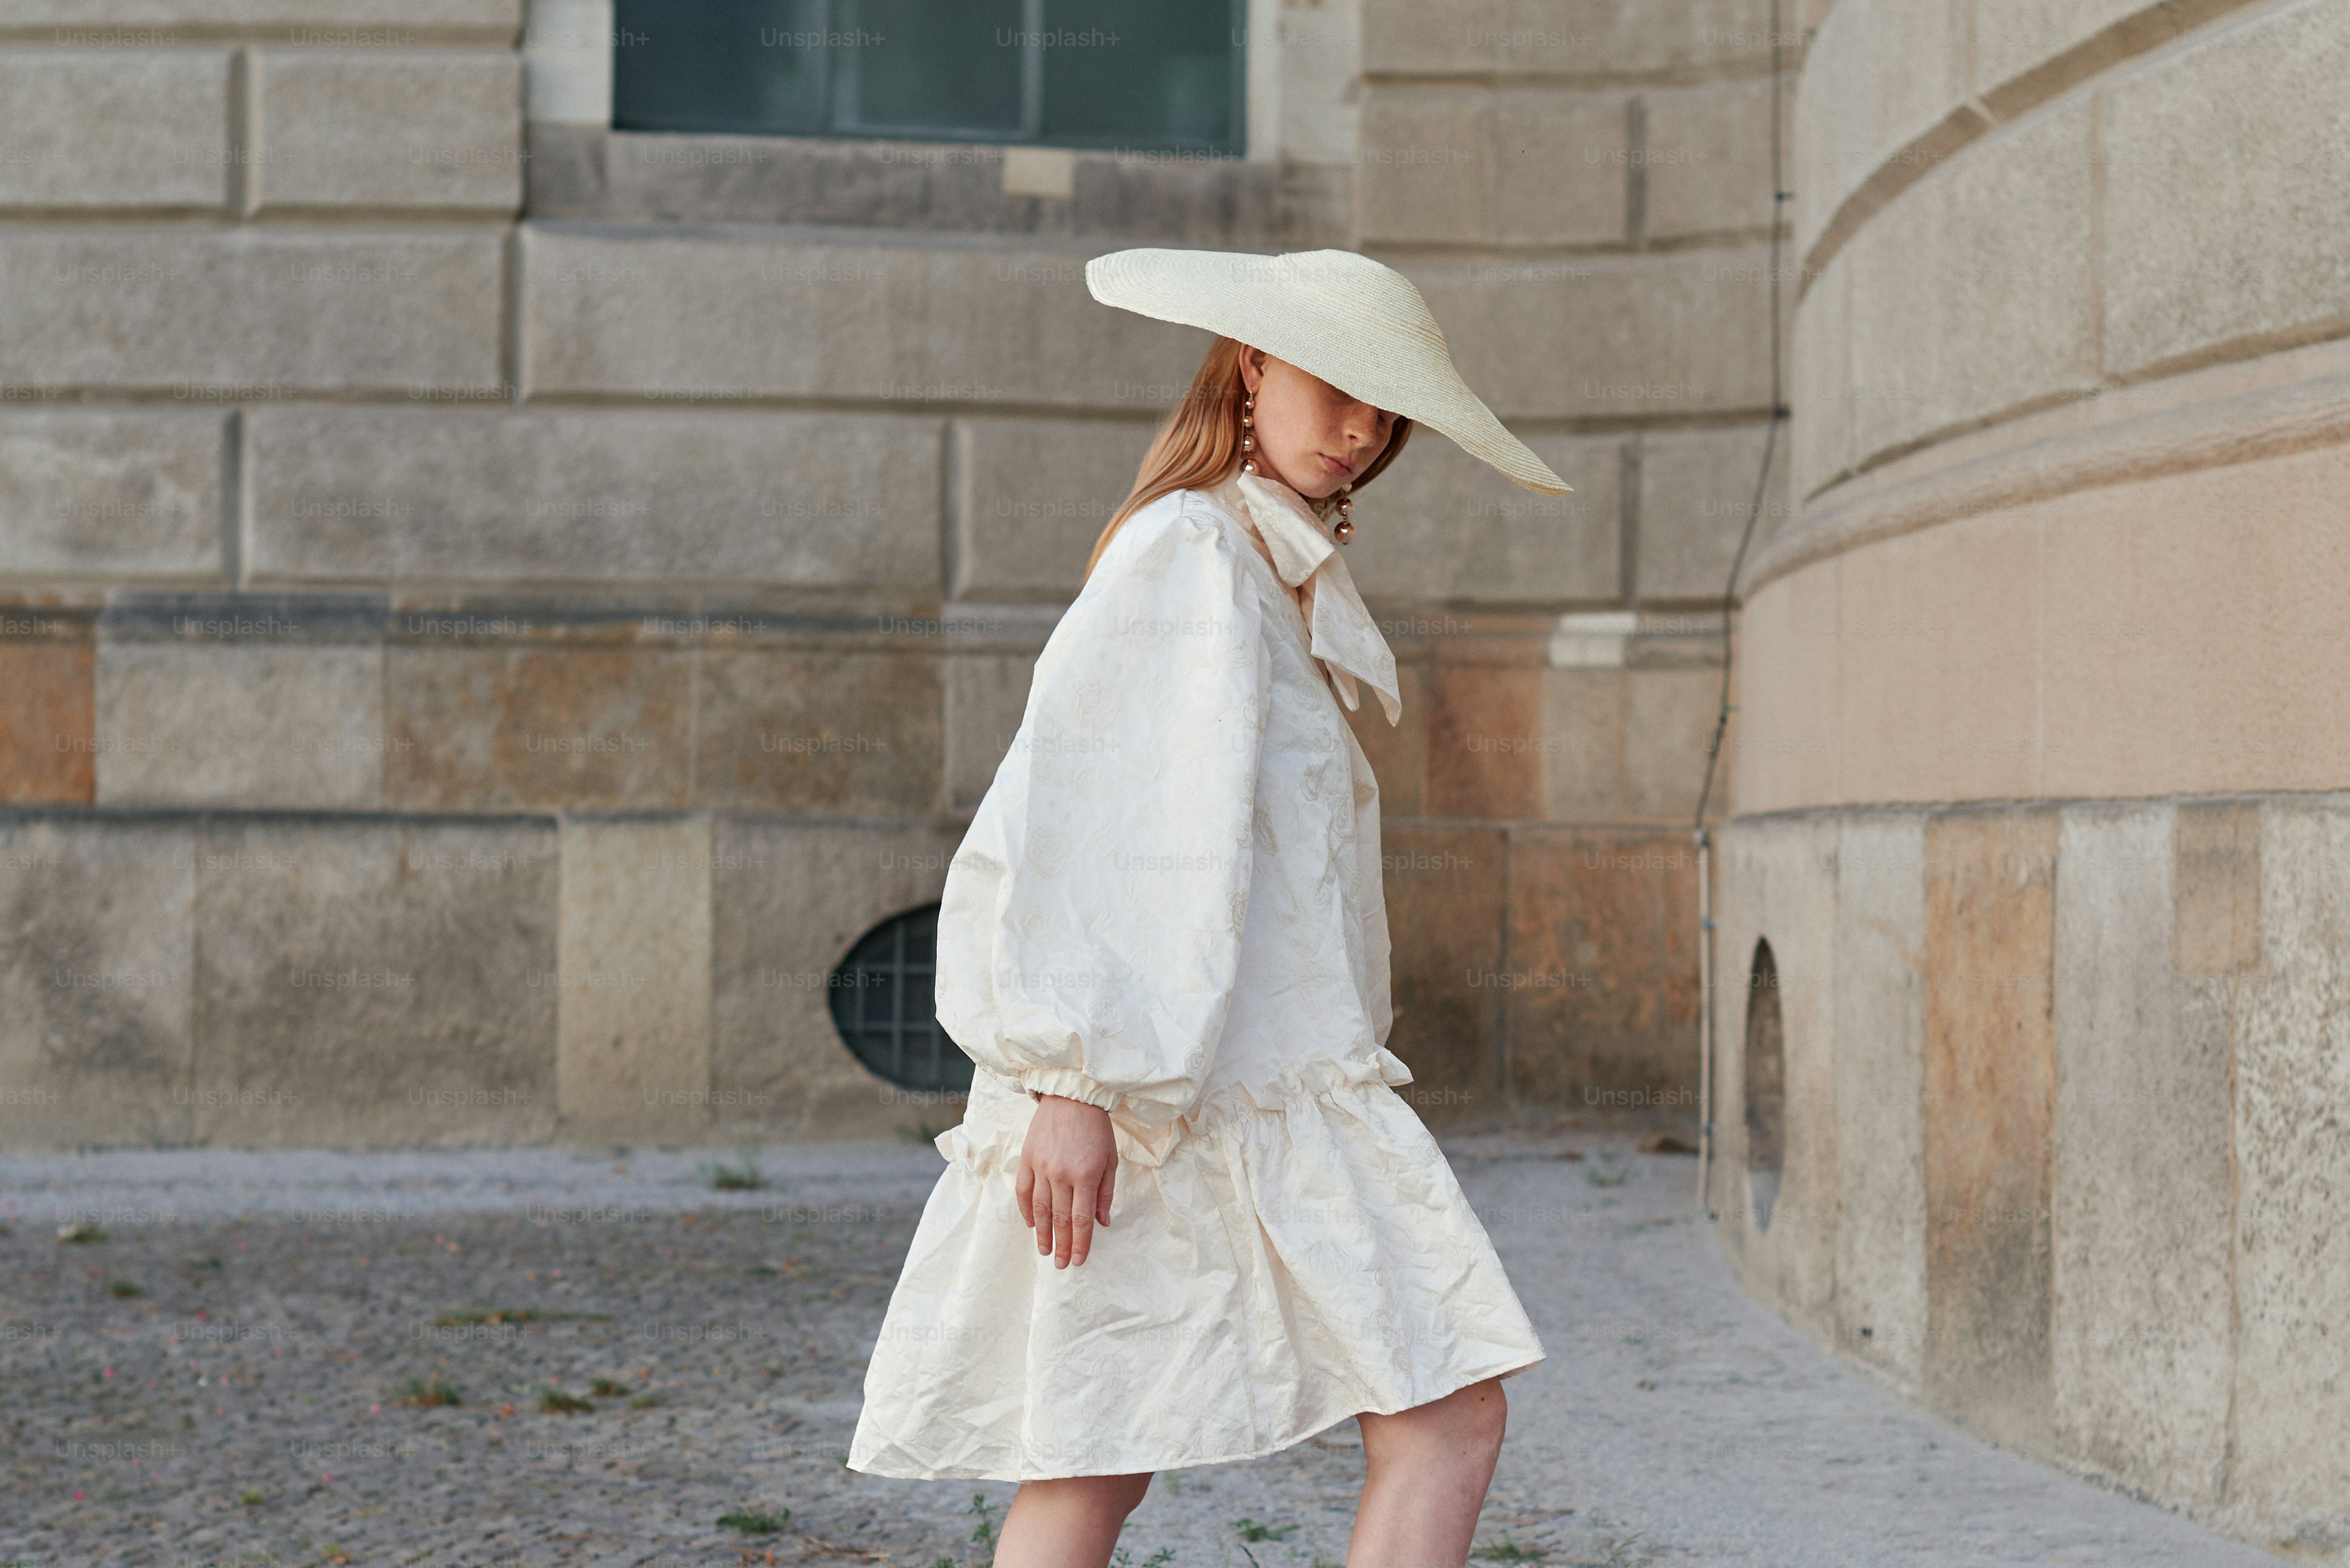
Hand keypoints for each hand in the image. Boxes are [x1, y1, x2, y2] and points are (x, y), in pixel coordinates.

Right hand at [1015, 1094, 1117, 1267]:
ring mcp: (1042, 1166)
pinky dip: (1026, 1209)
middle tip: (1060, 1265)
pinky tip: (1030, 1224)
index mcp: (1087, 1175)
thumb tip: (1102, 1223)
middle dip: (1061, 1245)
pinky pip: (1023, 1190)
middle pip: (1060, 1219)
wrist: (1072, 1096)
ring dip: (1042, 1233)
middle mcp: (1062, 1173)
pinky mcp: (1027, 1158)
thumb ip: (1105, 1193)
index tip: (1078, 1260)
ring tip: (1044, 1251)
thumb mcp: (1110, 1159)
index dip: (1080, 1243)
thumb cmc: (1097, 1128)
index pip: (1081, 1219)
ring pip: (1040, 1209)